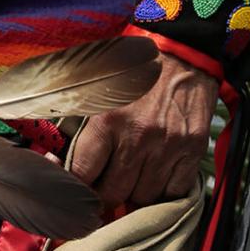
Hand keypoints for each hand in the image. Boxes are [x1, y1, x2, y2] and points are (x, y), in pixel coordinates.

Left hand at [69, 53, 218, 208]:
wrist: (183, 52)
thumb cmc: (135, 71)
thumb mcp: (98, 90)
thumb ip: (76, 126)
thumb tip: (56, 161)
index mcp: (108, 119)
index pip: (83, 175)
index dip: (78, 188)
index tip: (77, 193)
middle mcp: (139, 137)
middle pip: (113, 194)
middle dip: (105, 196)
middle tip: (104, 188)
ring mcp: (168, 147)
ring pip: (143, 198)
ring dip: (134, 193)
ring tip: (131, 179)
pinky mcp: (193, 151)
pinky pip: (173, 194)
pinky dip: (163, 192)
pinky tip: (156, 177)